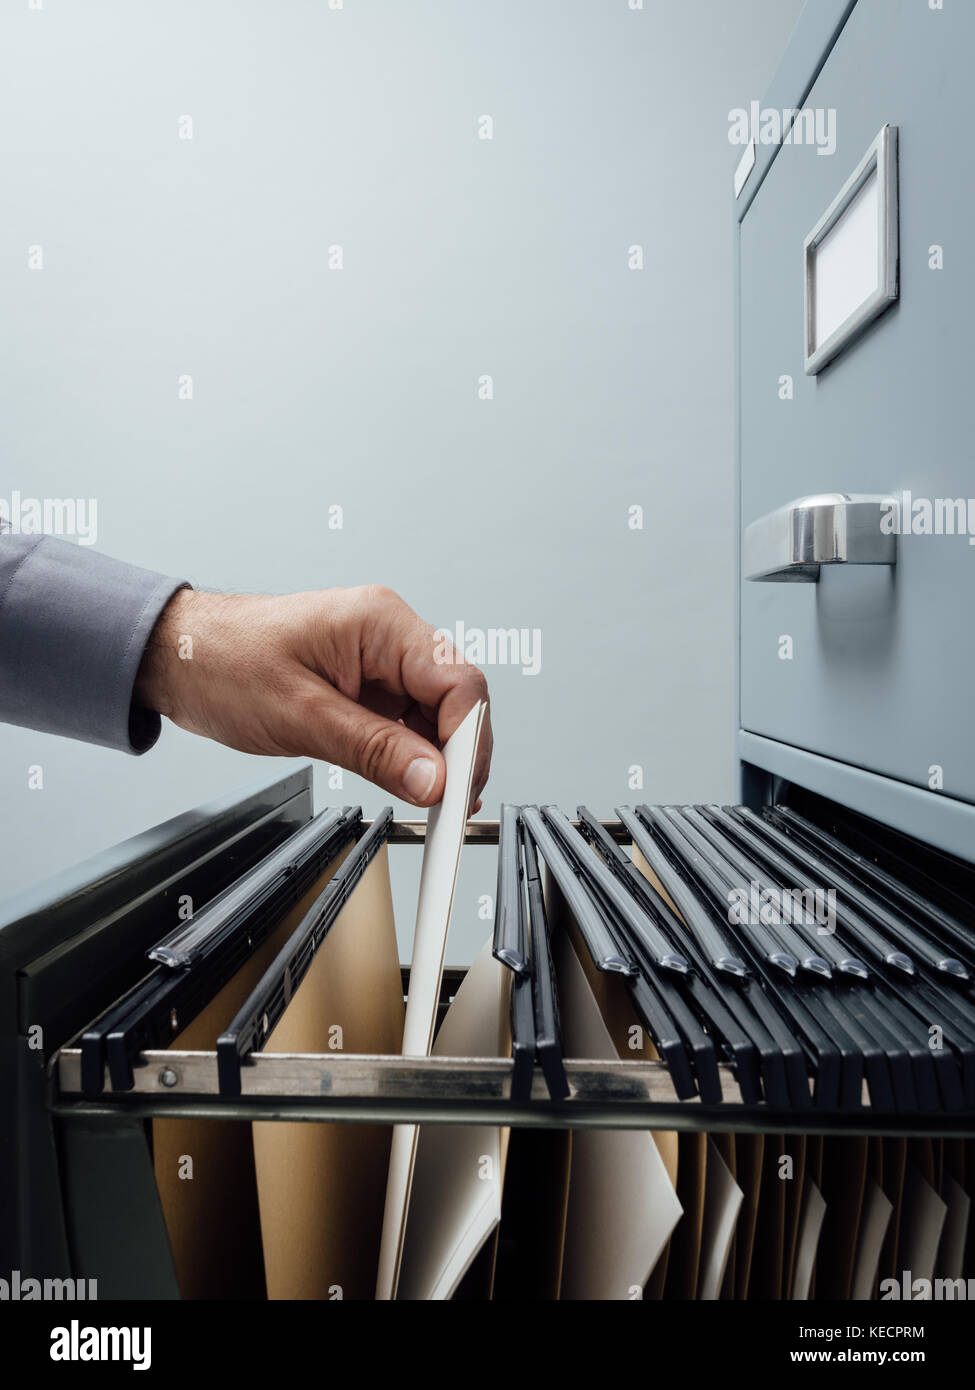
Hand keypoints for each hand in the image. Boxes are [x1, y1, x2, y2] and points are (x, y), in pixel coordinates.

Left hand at [134, 586, 491, 809]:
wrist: (180, 656)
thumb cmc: (222, 662)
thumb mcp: (300, 716)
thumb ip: (373, 749)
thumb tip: (432, 780)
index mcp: (380, 623)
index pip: (458, 682)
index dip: (467, 741)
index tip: (456, 791)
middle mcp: (389, 637)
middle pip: (457, 700)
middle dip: (458, 756)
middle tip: (447, 808)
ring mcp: (380, 662)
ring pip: (437, 716)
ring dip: (437, 760)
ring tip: (428, 803)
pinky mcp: (368, 686)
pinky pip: (409, 723)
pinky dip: (413, 757)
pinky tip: (409, 783)